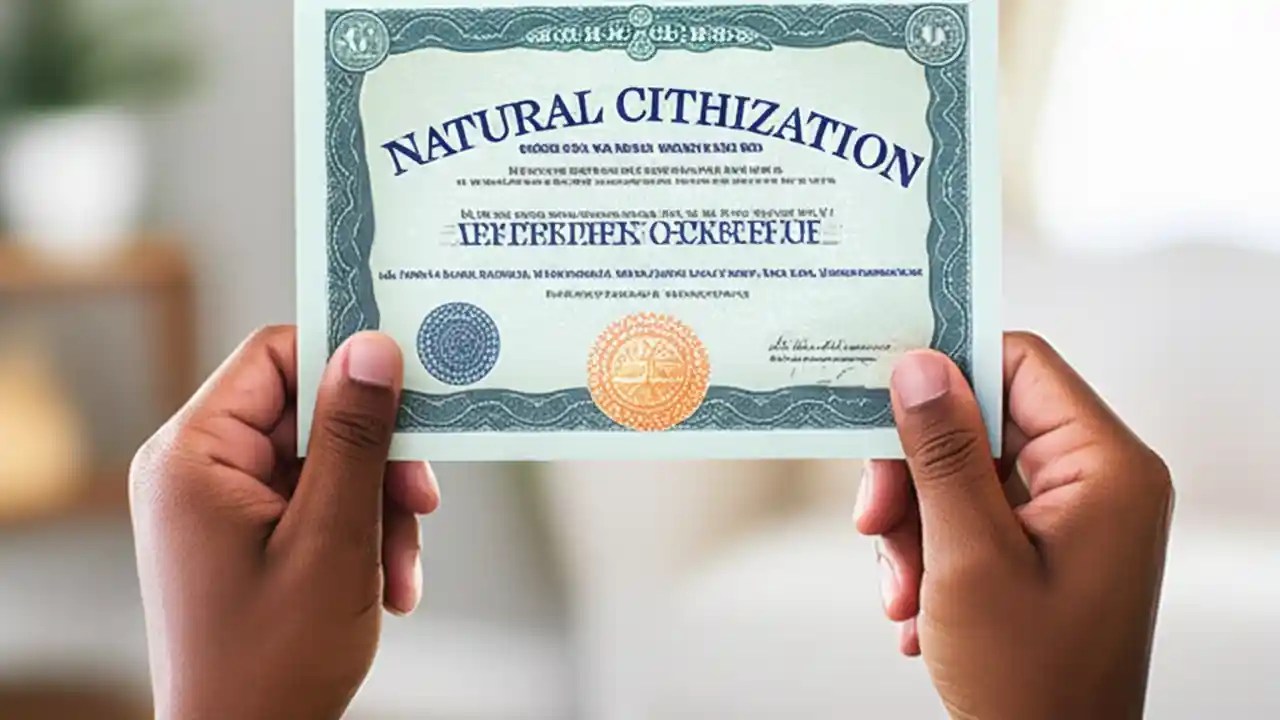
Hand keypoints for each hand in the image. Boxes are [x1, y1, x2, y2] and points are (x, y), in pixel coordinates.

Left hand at [130, 326, 440, 719]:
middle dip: (376, 460)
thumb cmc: (272, 661)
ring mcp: (218, 504)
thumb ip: (353, 435)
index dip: (346, 363)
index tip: (411, 390)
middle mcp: (196, 468)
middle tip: (422, 503)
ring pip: (323, 460)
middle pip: (309, 412)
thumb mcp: (331, 537)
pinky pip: (314, 502)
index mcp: (194, 454)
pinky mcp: (243, 535)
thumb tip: (373, 346)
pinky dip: (358, 533)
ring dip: (377, 507)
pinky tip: (386, 583)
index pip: (276, 355)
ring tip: (400, 569)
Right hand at [855, 333, 1172, 718]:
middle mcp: (1097, 483)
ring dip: (914, 526)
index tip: (880, 396)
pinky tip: (916, 609)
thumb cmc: (1029, 682)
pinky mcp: (1046, 552)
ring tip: (903, 593)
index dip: (947, 369)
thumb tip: (919, 365)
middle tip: (874, 523)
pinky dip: (931, 552)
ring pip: (965, 473)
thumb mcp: (968, 557)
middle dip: (915, 474)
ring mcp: (1073, 520)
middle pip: (982, 423)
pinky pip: (972, 516)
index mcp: (1104, 468)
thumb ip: (942, 452)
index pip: (1019, 364)